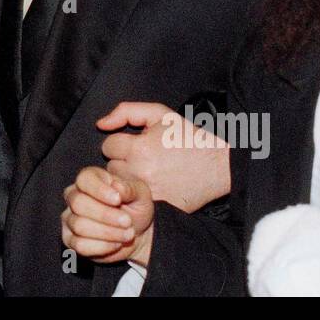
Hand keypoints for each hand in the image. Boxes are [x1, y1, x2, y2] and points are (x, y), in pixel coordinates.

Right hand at [61, 166, 153, 264]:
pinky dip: (102, 246)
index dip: (99, 190)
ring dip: (107, 233)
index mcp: (90, 178)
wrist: (136, 232)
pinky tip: (117, 243)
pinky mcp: (71, 240)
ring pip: (79, 226)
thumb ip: (129, 189)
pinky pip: (80, 245)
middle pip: (78, 203)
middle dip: (106, 215)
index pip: (84, 179)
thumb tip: (116, 187)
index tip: (118, 200)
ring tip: (127, 234)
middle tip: (127, 221)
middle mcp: (74, 196)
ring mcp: (70, 218)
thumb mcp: (140, 194)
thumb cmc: (136, 207)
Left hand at [98, 102, 228, 212]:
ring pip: (120, 185)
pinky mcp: (155, 208)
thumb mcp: (159, 114)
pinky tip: (154, 184)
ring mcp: (147, 193)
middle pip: (110, 167)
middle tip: (143, 158)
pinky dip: (139, 194)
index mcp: (139, 148)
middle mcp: (140, 173)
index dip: (120, 142)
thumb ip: (125, 112)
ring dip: (128, 178)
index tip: (134, 144)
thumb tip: (100, 124)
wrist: (218, 165)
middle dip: (122, 161)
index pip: (108, 146)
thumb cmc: (187, 137)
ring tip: (148, 171)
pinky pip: (133, 200)